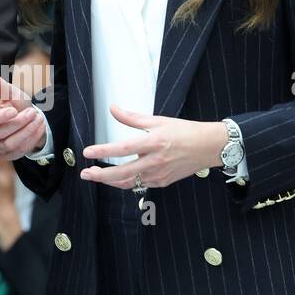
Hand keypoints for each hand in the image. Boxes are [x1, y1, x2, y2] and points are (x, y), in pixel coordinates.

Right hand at [0, 70, 46, 159]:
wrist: (29, 119)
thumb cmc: (17, 105)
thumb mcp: (12, 94)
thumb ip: (1, 87)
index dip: (0, 116)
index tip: (14, 110)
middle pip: (0, 133)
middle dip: (19, 122)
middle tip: (33, 112)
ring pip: (9, 144)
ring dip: (27, 131)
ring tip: (39, 119)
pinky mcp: (6, 155)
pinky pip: (17, 152)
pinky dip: (31, 140)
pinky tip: (38, 129)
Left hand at [80, 106, 225, 188]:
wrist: (208, 147)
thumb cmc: (185, 132)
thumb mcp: (158, 120)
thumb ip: (132, 118)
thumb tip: (113, 109)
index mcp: (154, 142)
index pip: (123, 148)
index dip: (103, 151)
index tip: (88, 152)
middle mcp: (155, 161)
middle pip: (122, 172)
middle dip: (101, 175)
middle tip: (85, 173)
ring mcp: (159, 174)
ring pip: (129, 182)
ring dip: (110, 181)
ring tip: (96, 176)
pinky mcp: (162, 182)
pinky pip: (140, 184)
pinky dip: (126, 182)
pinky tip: (117, 178)